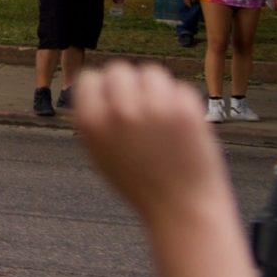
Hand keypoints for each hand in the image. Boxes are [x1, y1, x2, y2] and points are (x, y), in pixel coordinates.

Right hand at [71, 62, 227, 225]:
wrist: (181, 207)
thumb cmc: (138, 181)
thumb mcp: (99, 151)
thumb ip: (95, 116)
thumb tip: (98, 79)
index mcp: (91, 122)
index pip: (90, 77)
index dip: (102, 89)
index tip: (114, 104)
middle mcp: (120, 111)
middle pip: (120, 69)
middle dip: (129, 84)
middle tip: (140, 108)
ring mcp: (154, 108)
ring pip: (152, 72)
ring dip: (156, 88)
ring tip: (162, 116)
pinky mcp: (186, 110)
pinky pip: (180, 88)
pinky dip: (181, 102)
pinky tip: (181, 126)